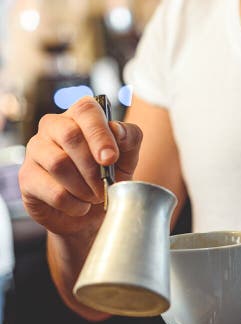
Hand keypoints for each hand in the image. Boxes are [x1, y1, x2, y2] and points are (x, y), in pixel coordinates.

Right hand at [19, 96, 142, 235]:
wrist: (91, 213)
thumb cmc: (109, 176)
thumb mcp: (128, 156)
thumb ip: (129, 137)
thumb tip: (117, 129)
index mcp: (80, 116)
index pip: (86, 110)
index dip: (99, 134)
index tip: (110, 159)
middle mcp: (53, 127)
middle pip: (70, 136)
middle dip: (93, 167)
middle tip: (105, 184)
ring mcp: (35, 150)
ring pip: (58, 163)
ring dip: (84, 187)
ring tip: (94, 196)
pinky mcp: (26, 178)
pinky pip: (53, 191)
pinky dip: (74, 204)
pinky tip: (80, 206)